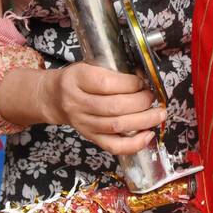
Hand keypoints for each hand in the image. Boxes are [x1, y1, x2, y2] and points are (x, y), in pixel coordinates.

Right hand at [40, 62, 165, 155]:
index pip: (106, 84)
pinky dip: (134, 144)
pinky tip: (148, 135)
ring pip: (116, 126)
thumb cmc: (78, 80)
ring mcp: (83, 123)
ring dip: (143, 121)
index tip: (143, 82)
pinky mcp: (90, 137)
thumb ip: (113, 72)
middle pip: (114, 107)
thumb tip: (145, 79)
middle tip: (153, 98)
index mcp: (77, 79)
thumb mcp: (89, 66)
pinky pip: (113, 146)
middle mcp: (77, 103)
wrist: (54, 98)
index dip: (130, 84)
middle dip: (141, 102)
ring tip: (158, 114)